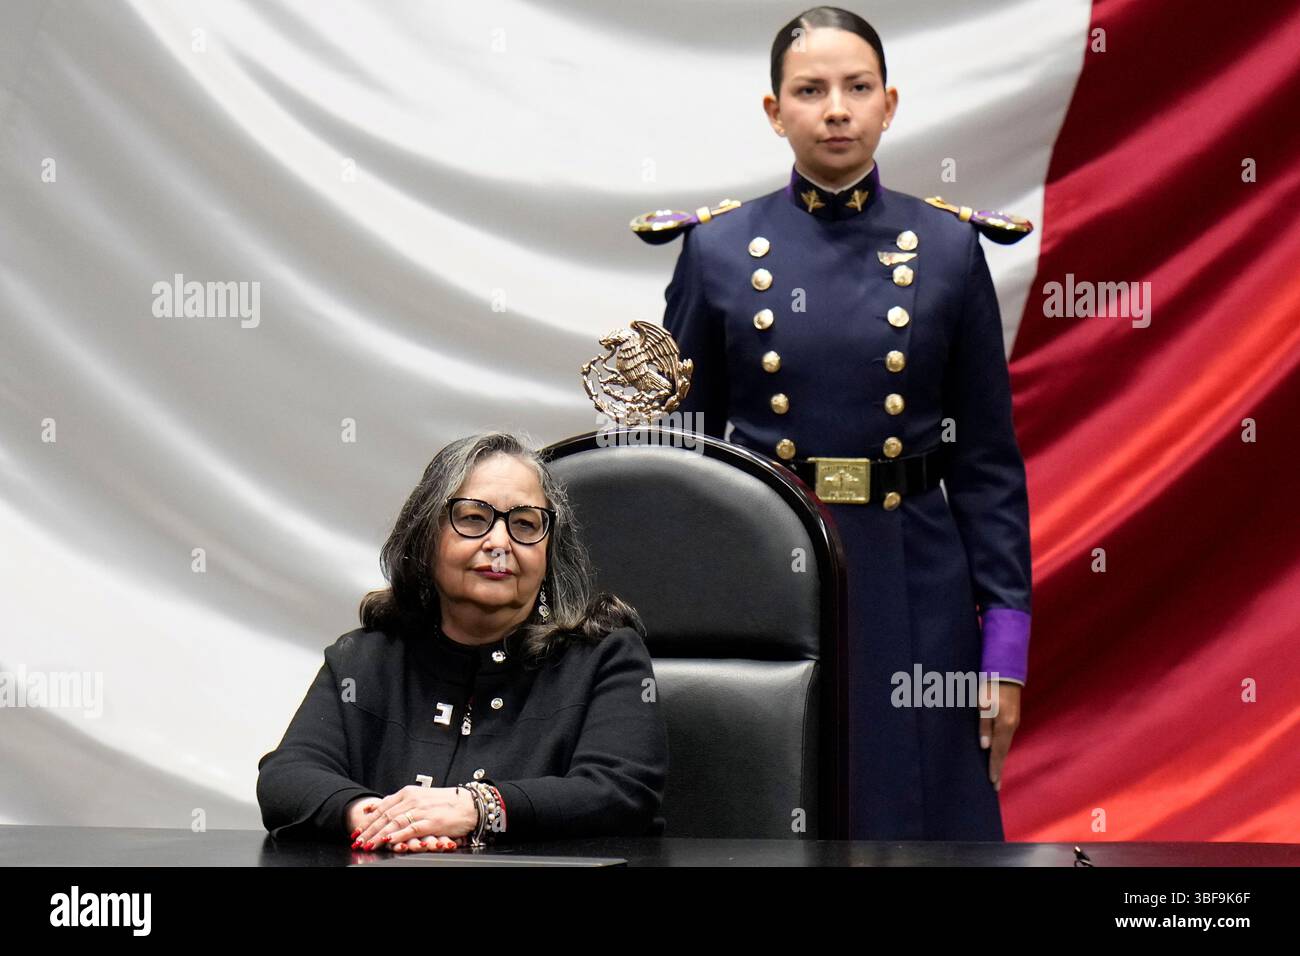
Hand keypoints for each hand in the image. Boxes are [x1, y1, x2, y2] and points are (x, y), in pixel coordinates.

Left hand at [351, 785, 478, 851]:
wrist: (469, 804)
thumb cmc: (446, 802)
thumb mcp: (419, 797)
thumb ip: (399, 802)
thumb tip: (376, 808)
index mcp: (409, 792)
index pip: (383, 807)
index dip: (368, 820)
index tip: (357, 831)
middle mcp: (412, 800)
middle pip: (385, 816)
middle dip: (369, 830)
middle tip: (357, 841)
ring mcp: (421, 810)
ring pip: (394, 823)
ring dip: (378, 836)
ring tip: (368, 845)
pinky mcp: (430, 822)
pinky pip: (410, 829)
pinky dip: (397, 836)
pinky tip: (388, 842)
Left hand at [979, 680, 1020, 791]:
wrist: (1005, 671)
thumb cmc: (990, 686)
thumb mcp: (983, 705)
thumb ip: (984, 725)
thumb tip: (985, 747)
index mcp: (1004, 724)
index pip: (998, 752)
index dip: (994, 767)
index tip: (992, 783)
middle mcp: (1011, 725)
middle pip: (1003, 751)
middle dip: (998, 768)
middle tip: (995, 785)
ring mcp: (1013, 721)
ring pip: (1005, 744)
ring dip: (999, 758)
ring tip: (994, 773)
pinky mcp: (1012, 716)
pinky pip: (1006, 737)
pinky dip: (1001, 748)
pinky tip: (996, 752)